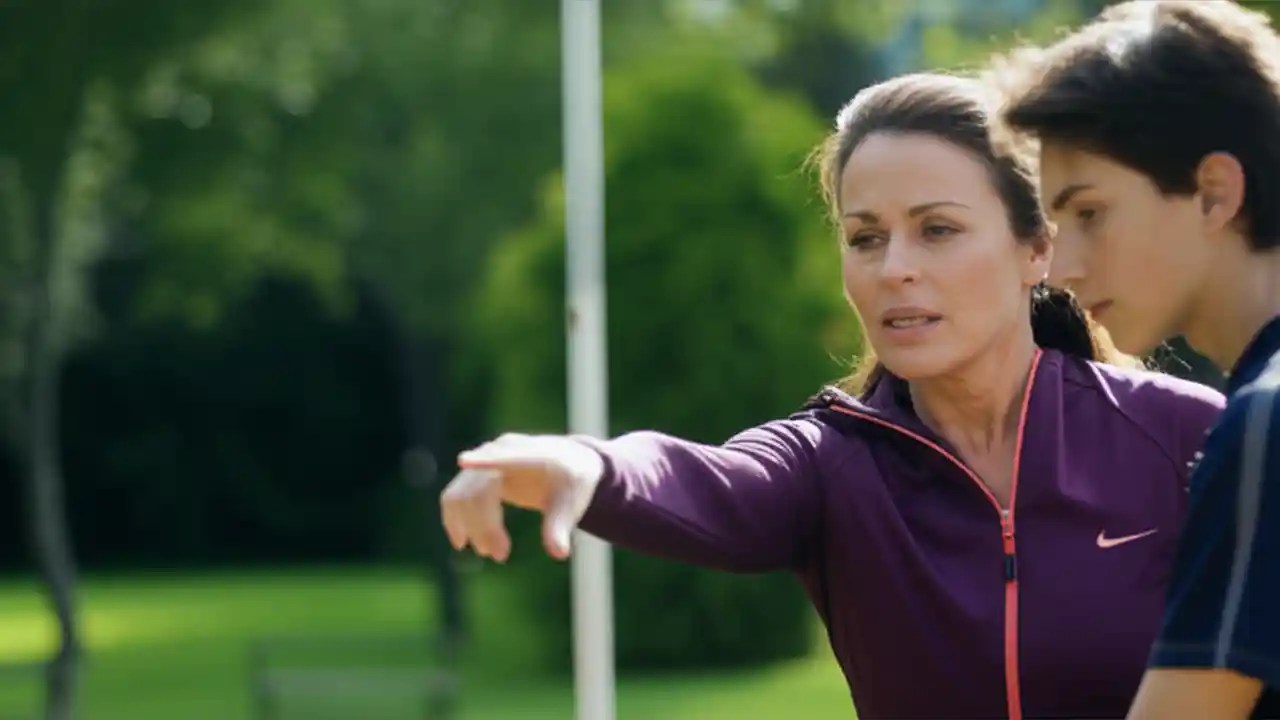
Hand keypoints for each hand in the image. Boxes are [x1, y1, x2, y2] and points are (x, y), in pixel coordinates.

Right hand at [441, 433, 604, 561]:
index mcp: (529, 454)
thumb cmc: (569, 483)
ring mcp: (483, 460)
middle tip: (501, 557)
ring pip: (460, 496)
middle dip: (484, 526)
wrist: (563, 465)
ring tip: (488, 553)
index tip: (464, 461)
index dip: (485, 459)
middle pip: (478, 489)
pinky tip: (462, 541)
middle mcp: (500, 451)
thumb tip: (559, 554)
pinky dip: (454, 519)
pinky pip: (454, 497)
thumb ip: (560, 526)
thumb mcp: (570, 504)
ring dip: (468, 527)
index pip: (505, 456)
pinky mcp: (475, 474)